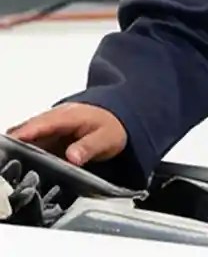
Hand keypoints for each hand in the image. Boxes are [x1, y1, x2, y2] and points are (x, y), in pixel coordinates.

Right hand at [6, 103, 126, 166]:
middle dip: (14, 147)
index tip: (12, 147)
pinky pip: (29, 145)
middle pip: (24, 132)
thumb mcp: (107, 138)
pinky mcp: (44, 137)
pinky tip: (25, 169)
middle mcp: (51, 119)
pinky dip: (24, 155)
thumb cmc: (110, 127)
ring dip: (17, 152)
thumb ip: (90, 147)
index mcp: (65, 116)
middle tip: (13, 166)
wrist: (115, 119)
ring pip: (23, 139)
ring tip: (17, 171)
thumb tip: (73, 157)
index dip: (24, 136)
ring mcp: (46, 128)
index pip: (39, 125)